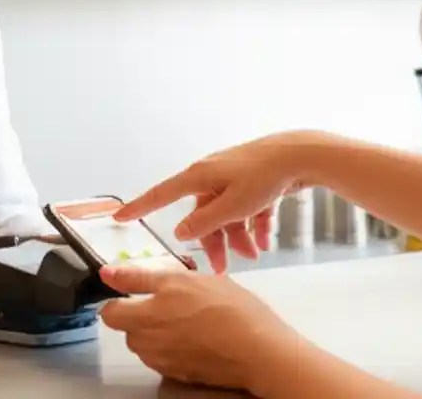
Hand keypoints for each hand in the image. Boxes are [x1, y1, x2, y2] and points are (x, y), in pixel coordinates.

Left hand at [98, 265, 308, 394]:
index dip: (118, 296)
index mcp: (148, 311)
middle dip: (135, 314)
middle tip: (163, 302)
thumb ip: (144, 276)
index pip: (109, 309)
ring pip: (141, 342)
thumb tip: (109, 273)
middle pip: (123, 327)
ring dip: (151, 331)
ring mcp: (160, 358)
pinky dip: (167, 347)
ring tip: (182, 319)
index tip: (126, 287)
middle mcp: (149, 337)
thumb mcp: (189, 278)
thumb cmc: (232, 310)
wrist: (258, 351)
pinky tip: (191, 337)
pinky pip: (158, 357)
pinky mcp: (174, 373)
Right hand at [115, 131, 324, 271]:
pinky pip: (248, 206)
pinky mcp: (255, 179)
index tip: (119, 216)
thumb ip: (204, 222)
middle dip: (214, 241)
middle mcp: (213, 174)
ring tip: (254, 255)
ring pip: (228, 212)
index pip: (162, 194)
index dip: (140, 206)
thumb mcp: (232, 206)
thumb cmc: (265, 176)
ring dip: (239, 236)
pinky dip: (254, 224)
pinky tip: (265, 241)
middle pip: (203, 213)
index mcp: (200, 176)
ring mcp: (235, 176)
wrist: (302, 154)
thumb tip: (179, 231)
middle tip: (223, 268)